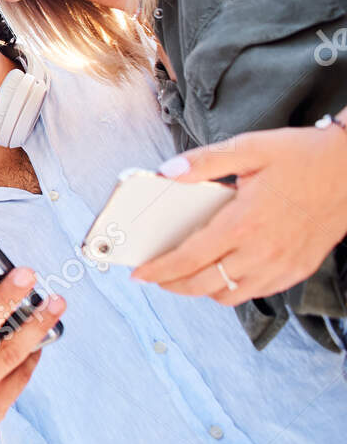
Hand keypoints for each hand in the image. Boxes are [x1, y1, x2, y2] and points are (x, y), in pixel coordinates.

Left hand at [134, 125, 346, 303]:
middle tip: (157, 276)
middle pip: (204, 284)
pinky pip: (257, 292)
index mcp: (243, 222)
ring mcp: (283, 265)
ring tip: (187, 274)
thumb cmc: (304, 156)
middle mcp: (262, 251)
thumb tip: (167, 172)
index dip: (159, 270)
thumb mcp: (250, 148)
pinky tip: (224, 272)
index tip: (139, 273)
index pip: (188, 258)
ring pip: (230, 295)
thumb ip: (205, 162)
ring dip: (203, 289)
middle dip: (173, 284)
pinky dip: (234, 289)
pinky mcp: (298, 270)